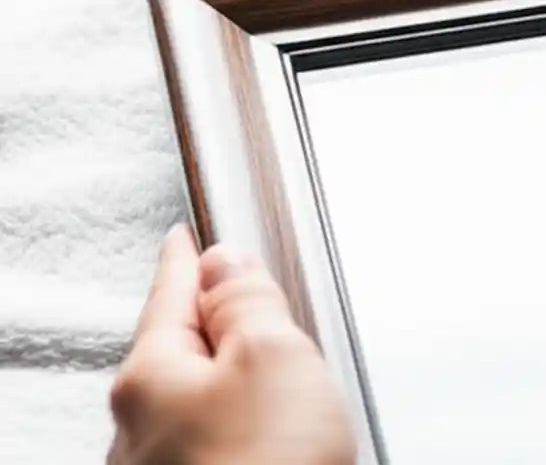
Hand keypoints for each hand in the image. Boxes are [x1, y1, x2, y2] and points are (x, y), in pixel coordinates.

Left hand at [108, 225, 354, 464]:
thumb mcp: (271, 357)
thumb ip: (248, 303)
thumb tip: (226, 264)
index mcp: (150, 378)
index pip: (169, 296)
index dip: (184, 260)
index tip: (182, 236)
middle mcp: (140, 430)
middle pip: (178, 352)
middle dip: (212, 325)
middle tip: (238, 296)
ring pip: (196, 403)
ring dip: (230, 383)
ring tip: (267, 373)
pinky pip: (214, 442)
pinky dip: (239, 426)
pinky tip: (265, 435)